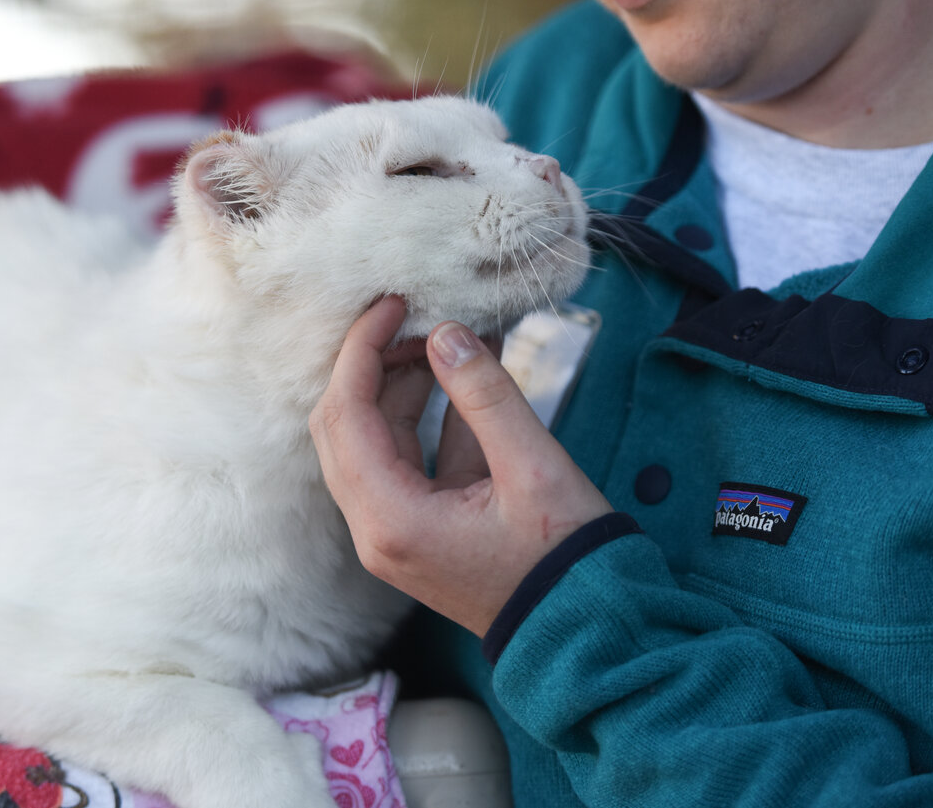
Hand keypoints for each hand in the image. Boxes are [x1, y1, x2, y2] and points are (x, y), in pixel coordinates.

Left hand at [312, 296, 611, 636]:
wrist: (590, 630)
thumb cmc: (567, 558)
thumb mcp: (533, 466)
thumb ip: (486, 395)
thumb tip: (445, 334)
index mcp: (391, 520)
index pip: (346, 414)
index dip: (363, 349)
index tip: (392, 304)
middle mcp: (376, 531)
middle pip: (342, 426)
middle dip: (374, 364)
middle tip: (416, 318)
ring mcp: (393, 534)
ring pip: (371, 441)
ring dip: (401, 386)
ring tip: (447, 338)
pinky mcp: (418, 530)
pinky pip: (403, 460)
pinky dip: (425, 416)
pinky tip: (462, 376)